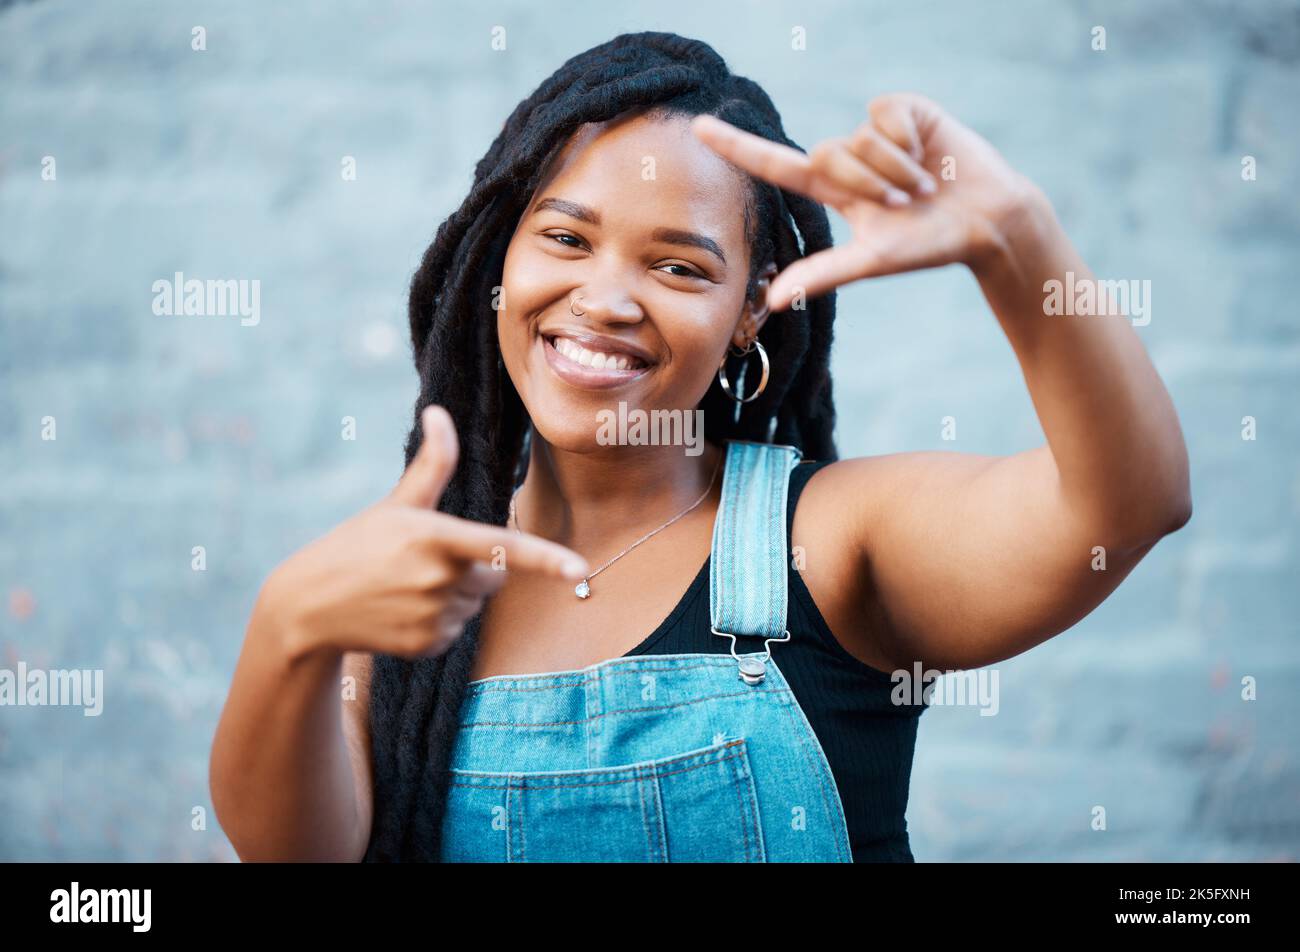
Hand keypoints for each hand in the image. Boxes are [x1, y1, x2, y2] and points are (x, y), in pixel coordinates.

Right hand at [257, 405, 588, 661]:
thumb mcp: (396, 503)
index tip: (580, 570)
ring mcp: (434, 617)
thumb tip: (439, 411)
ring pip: (476, 605)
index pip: (502, 548)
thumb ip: (433, 462)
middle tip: (425, 562)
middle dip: (474, 569)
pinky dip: (439, 622)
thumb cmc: (358, 544)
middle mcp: (439, 580)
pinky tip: (402, 611)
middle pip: (495, 577)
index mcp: (436, 537)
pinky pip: (458, 631)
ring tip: (407, 587)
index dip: (545, 559)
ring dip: (455, 597)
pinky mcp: (428, 646)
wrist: (310, 606)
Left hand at [691, 93, 1044, 310]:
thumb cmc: (929, 245)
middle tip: (904, 202)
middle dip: (865, 183)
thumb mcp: (872, 259)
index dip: (738, 147)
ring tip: (924, 185)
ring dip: (892, 167)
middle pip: (826, 155)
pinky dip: (908, 140)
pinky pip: (885, 115)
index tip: (699, 128)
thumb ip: (822, 274)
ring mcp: (876, 131)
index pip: (776, 164)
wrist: (988, 219)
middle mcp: (848, 157)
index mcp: (833, 191)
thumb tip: (770, 299)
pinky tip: (930, 153)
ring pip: (858, 138)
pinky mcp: (905, 110)